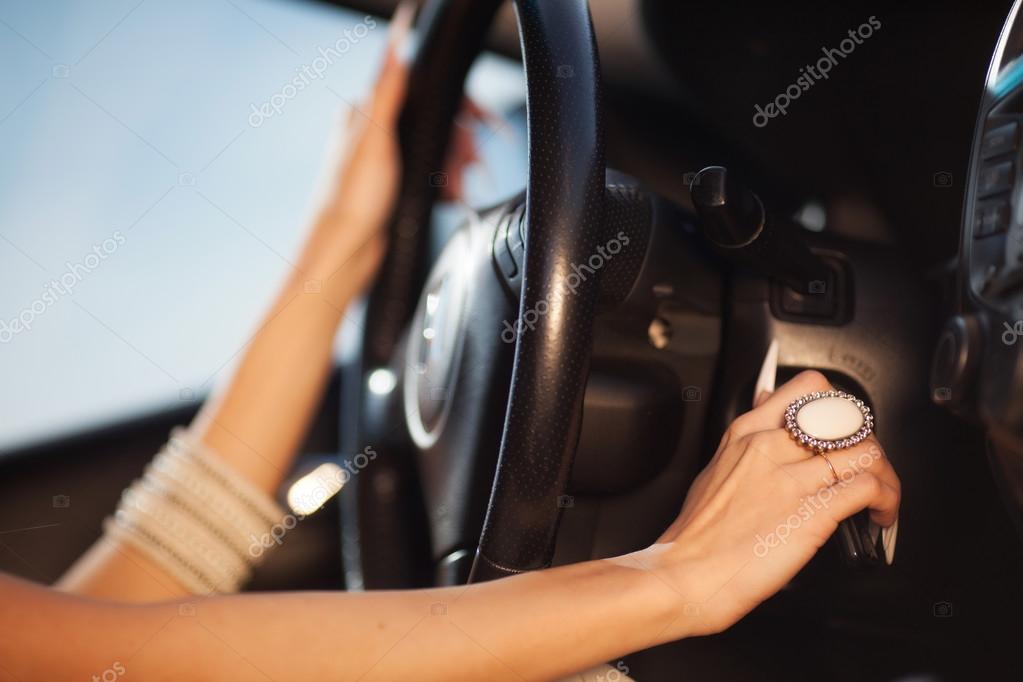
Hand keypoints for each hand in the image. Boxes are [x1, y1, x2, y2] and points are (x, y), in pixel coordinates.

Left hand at [303, 2, 485, 302]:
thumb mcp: (373, 139)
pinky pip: (433, 175)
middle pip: (437, 120)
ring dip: (456, 167)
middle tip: (473, 164)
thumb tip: (396, 38)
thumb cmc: (350, 201)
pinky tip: (450, 196)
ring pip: (438, 150)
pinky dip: (446, 184)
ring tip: (458, 188)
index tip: (484, 122)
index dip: (460, 105)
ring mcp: (388, 160)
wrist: (344, 256)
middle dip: (461, 143)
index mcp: (366, 111)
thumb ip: (387, 89)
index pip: (425, 90)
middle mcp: (376, 131)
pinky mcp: (397, 186)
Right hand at [643, 370, 900, 636]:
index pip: (810, 389)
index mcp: (746, 432)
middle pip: (847, 418)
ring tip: (881, 495)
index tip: (841, 430)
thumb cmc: (697, 532)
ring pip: (866, 450)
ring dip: (885, 473)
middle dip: (867, 442)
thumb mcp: (716, 468)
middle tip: (865, 466)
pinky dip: (887, 500)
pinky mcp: (812, 514)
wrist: (685, 572)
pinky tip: (879, 516)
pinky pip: (869, 488)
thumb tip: (764, 408)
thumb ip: (745, 441)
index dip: (838, 406)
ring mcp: (791, 479)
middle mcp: (770, 447)